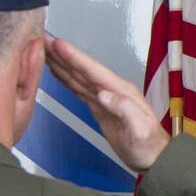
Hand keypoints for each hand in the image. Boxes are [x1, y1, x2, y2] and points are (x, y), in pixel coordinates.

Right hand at [44, 33, 169, 171]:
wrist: (154, 158)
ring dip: (60, 63)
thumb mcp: (140, 128)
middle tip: (41, 37)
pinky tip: (56, 71)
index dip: (74, 57)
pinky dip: (66, 78)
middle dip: (61, 53)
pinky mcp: (99, 108)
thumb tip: (103, 94)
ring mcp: (105, 98)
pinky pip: (79, 89)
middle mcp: (112, 90)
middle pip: (82, 68)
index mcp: (121, 91)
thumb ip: (124, 109)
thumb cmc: (149, 145)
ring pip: (78, 76)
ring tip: (42, 50)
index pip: (93, 70)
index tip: (57, 43)